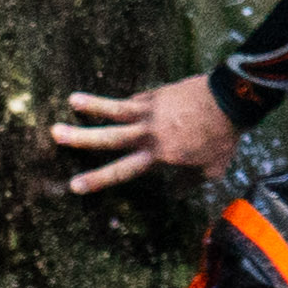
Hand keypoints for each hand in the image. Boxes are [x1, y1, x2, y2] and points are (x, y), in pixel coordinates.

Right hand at [50, 75, 237, 198]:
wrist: (232, 101)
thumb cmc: (223, 138)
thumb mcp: (211, 169)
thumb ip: (189, 182)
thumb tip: (175, 192)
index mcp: (159, 155)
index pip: (122, 170)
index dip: (97, 179)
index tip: (74, 185)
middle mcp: (148, 133)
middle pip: (108, 137)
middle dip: (81, 138)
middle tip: (56, 134)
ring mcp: (151, 111)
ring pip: (115, 109)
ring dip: (92, 105)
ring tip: (72, 100)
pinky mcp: (157, 94)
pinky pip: (136, 99)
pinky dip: (126, 102)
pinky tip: (112, 102)